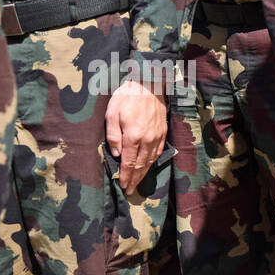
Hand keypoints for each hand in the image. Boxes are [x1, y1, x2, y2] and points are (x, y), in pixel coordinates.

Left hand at [105, 79, 168, 193]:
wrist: (149, 84)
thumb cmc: (127, 96)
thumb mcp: (112, 113)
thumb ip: (113, 135)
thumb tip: (116, 154)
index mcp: (133, 136)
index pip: (129, 162)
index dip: (126, 176)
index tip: (123, 186)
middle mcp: (147, 139)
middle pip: (141, 165)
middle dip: (135, 179)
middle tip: (130, 191)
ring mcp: (157, 136)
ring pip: (151, 160)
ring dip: (144, 173)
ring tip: (138, 182)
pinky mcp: (163, 132)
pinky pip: (159, 151)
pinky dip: (153, 162)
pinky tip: (149, 166)